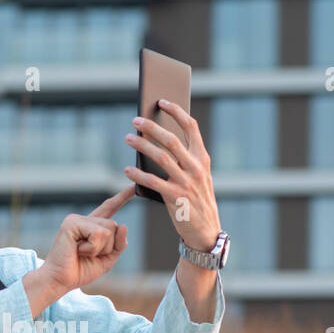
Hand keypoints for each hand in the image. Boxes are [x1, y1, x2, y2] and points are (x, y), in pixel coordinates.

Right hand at [37, 185, 132, 295]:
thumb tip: (123, 225)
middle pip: (114, 226)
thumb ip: (119, 244)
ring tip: (81, 252)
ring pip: (108, 230)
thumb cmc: (80, 270)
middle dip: (108, 247)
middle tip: (87, 254)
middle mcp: (85, 220)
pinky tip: (77, 250)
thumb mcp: (107, 259)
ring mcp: (77, 219)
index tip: (134, 186)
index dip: (122, 197)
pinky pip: (98, 234)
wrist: (60, 280)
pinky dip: (92, 248)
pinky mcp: (72, 223)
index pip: (109, 208)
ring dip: (100, 248)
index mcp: (92, 227)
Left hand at [124, 100, 220, 250]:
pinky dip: (138, 174)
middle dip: (151, 127)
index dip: (176, 111)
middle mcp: (196, 167)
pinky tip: (127, 170)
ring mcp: (186, 182)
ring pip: (160, 157)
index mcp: (203, 158)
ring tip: (128, 139)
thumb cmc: (197, 200)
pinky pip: (152, 181)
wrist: (206, 231)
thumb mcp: (198, 177)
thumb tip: (159, 140)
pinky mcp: (175, 197)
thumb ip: (184, 159)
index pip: (191, 126)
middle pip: (171, 139)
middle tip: (136, 120)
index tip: (161, 101)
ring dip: (142, 146)